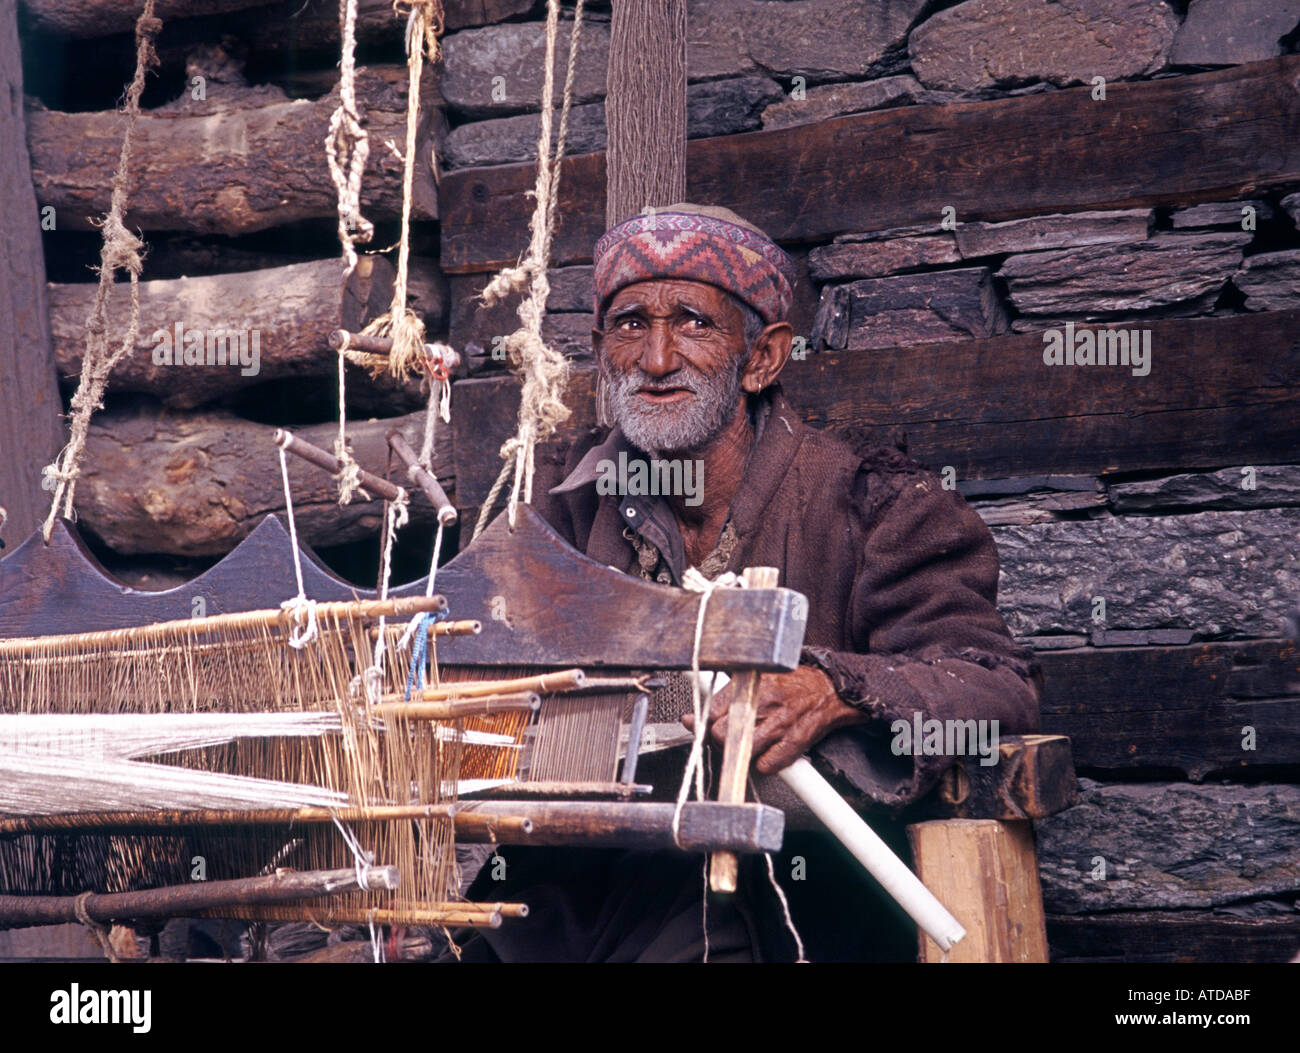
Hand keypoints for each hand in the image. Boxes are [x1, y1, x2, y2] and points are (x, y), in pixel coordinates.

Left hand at [682, 664, 867, 774]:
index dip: (708, 723)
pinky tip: (768, 753)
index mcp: (750, 683)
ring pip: (740, 751)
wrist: (830, 691)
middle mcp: (763, 702)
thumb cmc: (791, 685)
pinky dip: (764, 764)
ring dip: (741, 753)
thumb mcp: (755, 679)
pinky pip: (766, 765)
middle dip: (721, 740)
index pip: (712, 712)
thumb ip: (721, 698)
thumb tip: (687, 719)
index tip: (712, 726)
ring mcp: (779, 724)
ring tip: (749, 745)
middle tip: (731, 737)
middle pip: (720, 734)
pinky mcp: (794, 743)